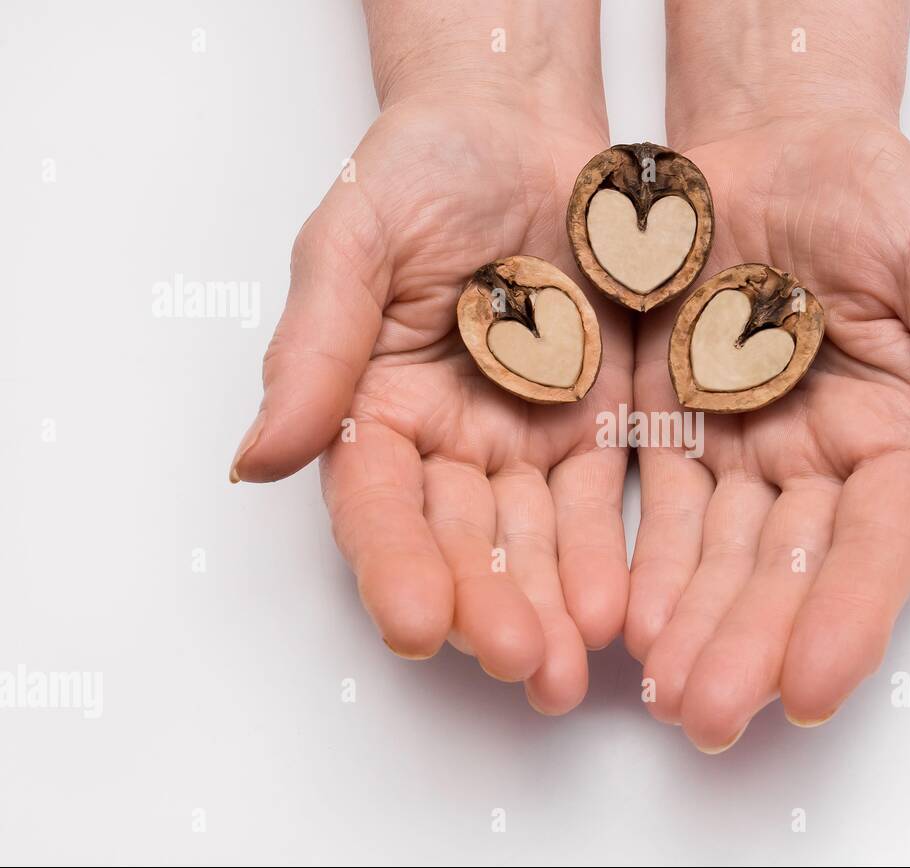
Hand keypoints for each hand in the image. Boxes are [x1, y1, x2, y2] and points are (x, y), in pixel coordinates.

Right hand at [229, 2, 629, 714]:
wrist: (527, 132)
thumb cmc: (426, 168)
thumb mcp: (356, 239)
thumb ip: (317, 348)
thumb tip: (258, 458)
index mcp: (373, 410)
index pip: (378, 506)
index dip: (397, 565)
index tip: (420, 624)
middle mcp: (445, 445)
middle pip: (462, 542)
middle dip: (492, 607)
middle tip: (526, 666)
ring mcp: (524, 443)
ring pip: (535, 541)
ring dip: (555, 605)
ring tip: (577, 668)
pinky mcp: (597, 430)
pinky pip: (604, 503)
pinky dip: (612, 554)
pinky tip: (626, 605)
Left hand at [629, 1, 909, 750]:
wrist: (764, 144)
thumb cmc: (861, 188)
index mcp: (896, 431)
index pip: (876, 542)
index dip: (847, 614)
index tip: (814, 690)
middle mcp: (821, 461)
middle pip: (787, 570)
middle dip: (750, 645)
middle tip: (709, 717)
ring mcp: (745, 453)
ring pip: (720, 558)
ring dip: (692, 628)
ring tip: (662, 693)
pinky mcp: (673, 431)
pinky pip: (659, 513)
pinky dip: (644, 567)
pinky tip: (625, 622)